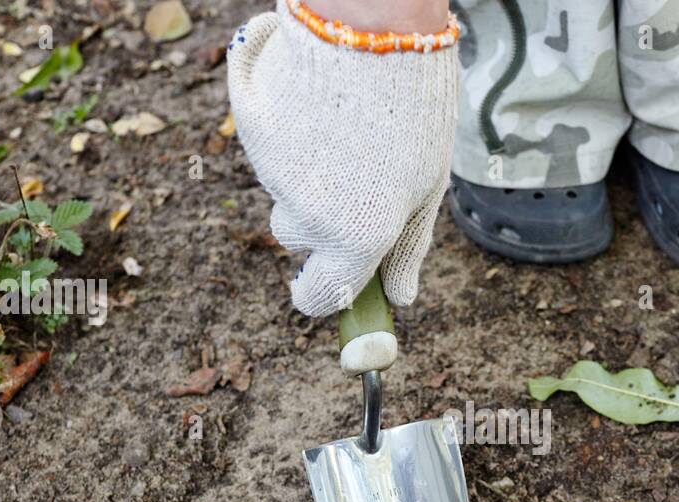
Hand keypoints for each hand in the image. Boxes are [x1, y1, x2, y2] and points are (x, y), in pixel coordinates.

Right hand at [227, 4, 458, 316]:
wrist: (374, 25)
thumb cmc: (415, 108)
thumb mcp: (428, 186)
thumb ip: (407, 247)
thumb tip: (397, 297)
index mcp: (357, 239)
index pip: (318, 297)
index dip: (318, 295)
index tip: (320, 287)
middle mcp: (309, 216)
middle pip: (296, 238)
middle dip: (317, 220)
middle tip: (353, 174)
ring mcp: (274, 175)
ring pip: (281, 191)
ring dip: (303, 173)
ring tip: (341, 126)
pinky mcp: (250, 131)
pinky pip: (263, 146)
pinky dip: (281, 130)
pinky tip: (313, 100)